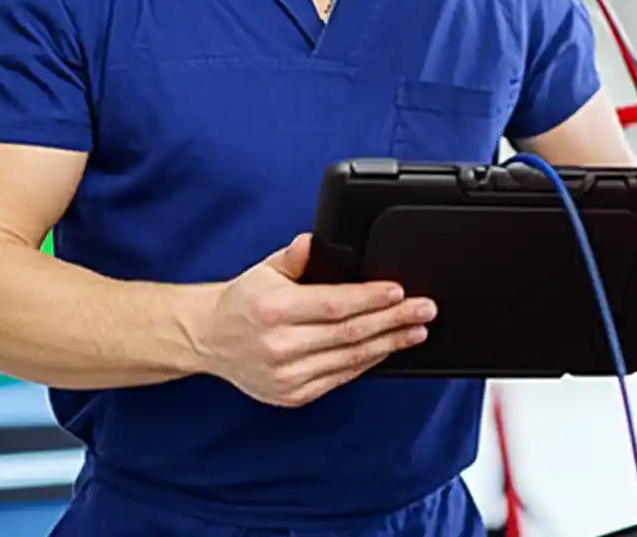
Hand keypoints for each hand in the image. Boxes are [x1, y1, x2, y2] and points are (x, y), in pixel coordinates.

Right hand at [193, 234, 434, 406]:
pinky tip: (388, 348)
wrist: (210, 340)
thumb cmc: (245, 301)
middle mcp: (279, 345)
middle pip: (350, 333)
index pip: (334, 304)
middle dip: (394, 320)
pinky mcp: (293, 394)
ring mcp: (286, 375)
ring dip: (389, 344)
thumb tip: (313, 241)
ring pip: (350, 359)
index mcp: (272, 309)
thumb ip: (295, 256)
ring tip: (417, 330)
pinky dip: (368, 362)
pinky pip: (340, 378)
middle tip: (425, 310)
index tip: (400, 292)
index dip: (371, 299)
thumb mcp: (266, 269)